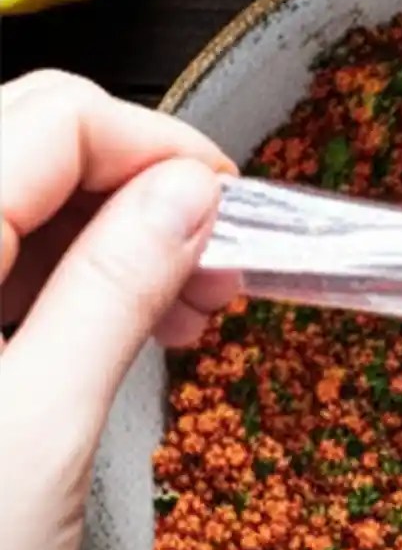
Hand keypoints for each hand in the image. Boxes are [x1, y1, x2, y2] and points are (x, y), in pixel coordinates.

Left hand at [0, 71, 239, 549]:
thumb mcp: (37, 430)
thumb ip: (112, 291)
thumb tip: (189, 196)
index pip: (54, 120)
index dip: (158, 146)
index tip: (230, 200)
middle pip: (34, 141)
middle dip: (143, 188)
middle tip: (218, 257)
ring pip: (22, 196)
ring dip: (117, 235)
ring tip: (188, 303)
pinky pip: (2, 257)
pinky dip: (75, 277)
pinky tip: (129, 321)